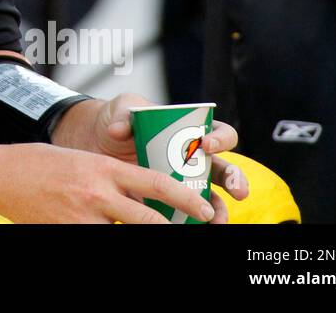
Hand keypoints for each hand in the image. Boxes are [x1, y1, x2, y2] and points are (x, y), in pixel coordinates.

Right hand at [0, 142, 217, 222]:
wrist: (0, 175)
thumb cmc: (40, 162)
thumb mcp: (82, 160)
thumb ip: (112, 178)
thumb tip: (142, 196)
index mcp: (103, 167)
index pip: (156, 183)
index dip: (186, 199)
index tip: (205, 209)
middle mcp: (96, 193)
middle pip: (149, 219)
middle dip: (174, 231)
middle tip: (191, 231)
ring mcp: (81, 216)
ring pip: (127, 234)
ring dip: (143, 236)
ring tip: (156, 235)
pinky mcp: (67, 232)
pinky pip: (99, 240)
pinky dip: (109, 239)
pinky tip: (113, 233)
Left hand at [54, 92, 248, 222]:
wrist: (97, 141)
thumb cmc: (118, 120)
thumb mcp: (121, 109)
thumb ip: (123, 114)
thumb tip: (119, 130)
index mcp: (190, 131)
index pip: (220, 133)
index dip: (220, 138)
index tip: (206, 145)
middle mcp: (193, 159)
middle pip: (224, 170)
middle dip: (235, 180)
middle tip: (238, 191)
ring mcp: (183, 181)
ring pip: (211, 197)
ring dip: (219, 210)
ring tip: (217, 221)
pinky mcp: (167, 200)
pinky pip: (184, 214)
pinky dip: (190, 221)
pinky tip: (190, 226)